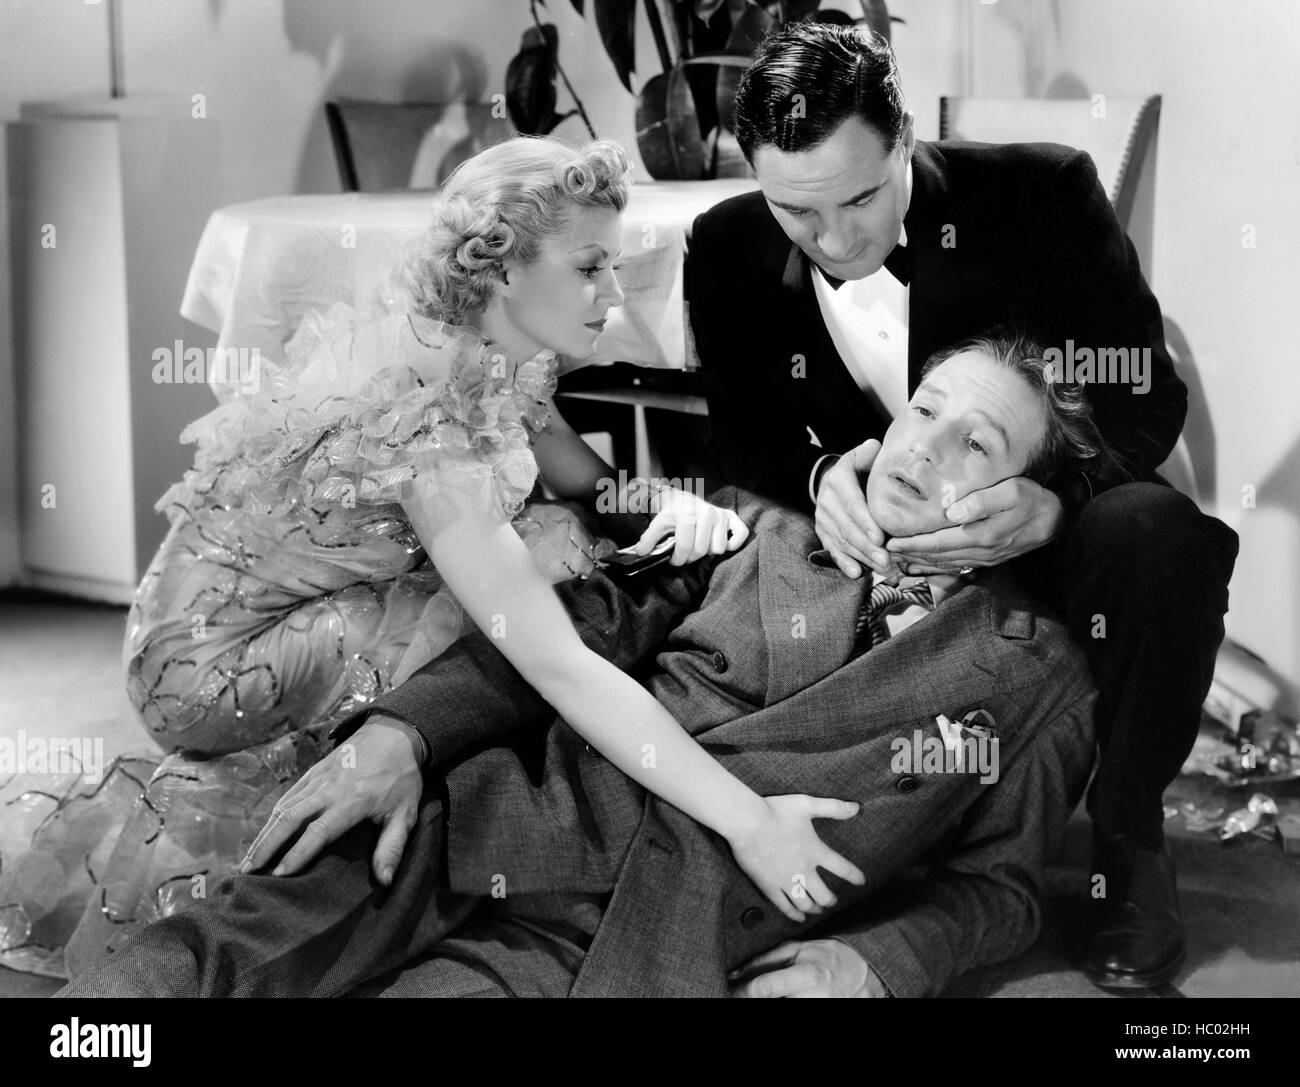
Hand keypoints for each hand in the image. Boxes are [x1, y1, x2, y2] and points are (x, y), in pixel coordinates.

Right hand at [240, 716, 422, 884]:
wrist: (394, 734)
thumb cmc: (401, 777)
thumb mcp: (405, 812)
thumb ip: (393, 847)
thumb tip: (385, 880)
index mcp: (352, 801)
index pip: (318, 831)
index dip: (297, 853)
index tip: (279, 874)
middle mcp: (328, 789)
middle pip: (289, 819)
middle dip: (266, 846)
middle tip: (248, 872)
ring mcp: (317, 779)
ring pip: (283, 808)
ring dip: (263, 834)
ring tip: (248, 861)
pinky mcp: (312, 772)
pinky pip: (287, 796)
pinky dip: (272, 817)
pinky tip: (262, 834)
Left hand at [635, 488, 749, 565]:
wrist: (682, 500)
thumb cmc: (671, 516)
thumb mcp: (658, 525)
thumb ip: (649, 539)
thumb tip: (641, 552)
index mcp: (685, 513)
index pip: (684, 546)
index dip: (677, 558)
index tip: (673, 559)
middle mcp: (704, 511)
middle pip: (700, 550)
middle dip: (690, 557)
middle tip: (685, 553)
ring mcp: (719, 514)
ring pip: (718, 548)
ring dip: (707, 551)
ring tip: (699, 544)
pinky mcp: (731, 516)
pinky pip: (740, 535)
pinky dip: (731, 543)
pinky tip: (718, 542)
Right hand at [727, 795, 865, 922]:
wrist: (747, 821)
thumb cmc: (776, 810)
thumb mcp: (807, 804)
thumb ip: (833, 807)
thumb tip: (856, 807)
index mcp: (815, 851)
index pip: (842, 868)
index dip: (854, 876)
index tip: (861, 881)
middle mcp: (804, 870)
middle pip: (824, 895)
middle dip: (830, 900)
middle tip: (831, 900)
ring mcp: (786, 881)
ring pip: (806, 904)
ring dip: (814, 908)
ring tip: (817, 909)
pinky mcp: (769, 886)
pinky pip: (784, 906)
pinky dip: (794, 914)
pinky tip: (798, 917)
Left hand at [730, 939, 885, 997]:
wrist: (864, 971)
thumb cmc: (826, 956)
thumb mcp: (797, 949)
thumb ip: (765, 960)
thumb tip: (735, 972)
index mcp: (807, 975)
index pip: (765, 987)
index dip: (741, 992)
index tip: (728, 991)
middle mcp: (815, 997)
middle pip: (773, 1005)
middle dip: (754, 999)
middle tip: (742, 994)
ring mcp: (820, 1008)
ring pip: (783, 1008)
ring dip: (772, 1001)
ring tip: (770, 994)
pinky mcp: (822, 1013)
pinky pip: (796, 1011)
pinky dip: (787, 1004)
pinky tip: (787, 997)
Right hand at [814, 441, 904, 580]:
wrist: (831, 478)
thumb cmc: (857, 469)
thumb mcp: (861, 456)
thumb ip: (868, 453)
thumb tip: (874, 447)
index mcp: (837, 480)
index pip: (852, 504)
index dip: (866, 522)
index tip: (881, 538)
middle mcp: (826, 500)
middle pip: (848, 527)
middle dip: (867, 546)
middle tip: (887, 560)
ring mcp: (823, 518)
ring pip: (842, 541)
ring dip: (862, 557)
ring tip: (882, 569)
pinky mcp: (822, 531)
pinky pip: (832, 549)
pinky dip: (843, 562)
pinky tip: (856, 573)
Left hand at [887, 476, 1064, 574]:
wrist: (1059, 520)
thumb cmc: (1033, 499)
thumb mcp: (1011, 491)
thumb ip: (982, 501)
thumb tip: (952, 511)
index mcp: (982, 535)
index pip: (938, 542)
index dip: (912, 544)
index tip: (890, 543)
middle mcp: (981, 551)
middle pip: (937, 556)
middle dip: (909, 555)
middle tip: (884, 553)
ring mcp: (986, 558)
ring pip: (945, 564)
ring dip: (920, 562)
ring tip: (898, 559)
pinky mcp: (990, 559)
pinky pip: (957, 566)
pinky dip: (937, 566)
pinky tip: (924, 563)